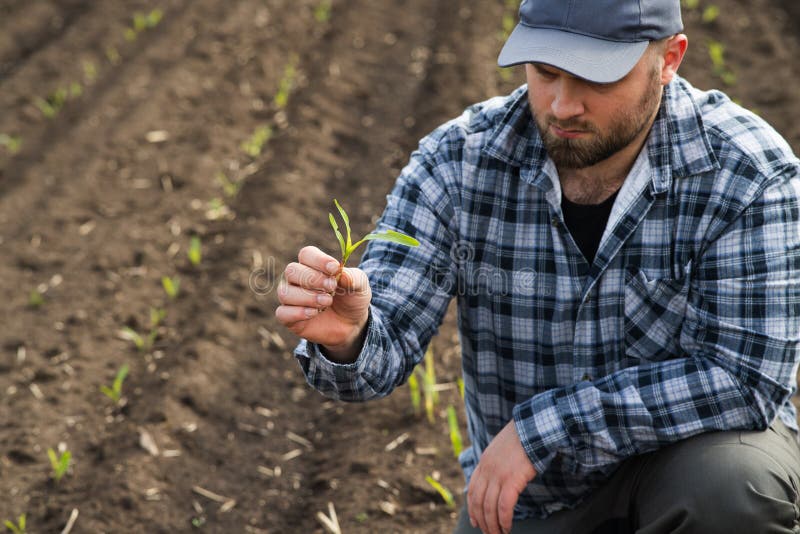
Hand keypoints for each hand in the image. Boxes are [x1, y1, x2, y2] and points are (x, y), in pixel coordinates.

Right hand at [275, 246, 371, 361]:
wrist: (352, 324)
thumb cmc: (352, 298)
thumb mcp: (360, 286)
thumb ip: (353, 278)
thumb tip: (341, 272)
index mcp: (313, 265)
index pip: (306, 254)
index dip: (319, 260)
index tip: (335, 269)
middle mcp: (297, 279)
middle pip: (292, 271)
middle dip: (312, 279)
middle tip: (331, 287)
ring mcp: (291, 298)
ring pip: (286, 293)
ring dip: (308, 297)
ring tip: (327, 302)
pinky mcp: (289, 318)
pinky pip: (282, 313)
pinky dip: (298, 312)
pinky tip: (314, 314)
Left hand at [467, 419, 536, 533]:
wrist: (533, 428)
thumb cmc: (522, 438)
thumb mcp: (501, 449)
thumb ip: (496, 463)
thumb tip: (498, 478)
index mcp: (484, 462)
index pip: (472, 489)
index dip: (472, 508)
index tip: (475, 521)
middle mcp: (487, 469)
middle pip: (478, 502)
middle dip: (482, 521)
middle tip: (488, 533)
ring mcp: (498, 475)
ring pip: (489, 507)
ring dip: (493, 525)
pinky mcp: (512, 480)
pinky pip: (504, 506)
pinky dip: (504, 520)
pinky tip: (507, 527)